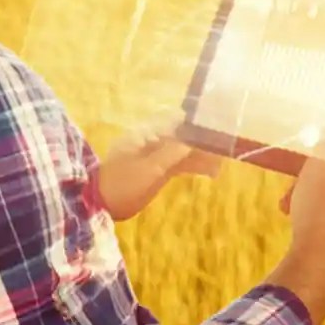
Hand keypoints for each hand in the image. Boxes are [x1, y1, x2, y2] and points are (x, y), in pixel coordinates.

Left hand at [97, 118, 221, 220]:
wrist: (99, 204)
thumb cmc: (122, 184)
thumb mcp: (149, 170)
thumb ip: (172, 152)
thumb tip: (195, 138)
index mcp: (147, 133)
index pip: (178, 121)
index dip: (198, 123)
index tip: (218, 126)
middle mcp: (152, 140)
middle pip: (183, 135)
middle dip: (204, 142)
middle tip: (224, 150)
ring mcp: (153, 154)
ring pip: (183, 150)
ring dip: (202, 156)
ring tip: (221, 166)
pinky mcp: (155, 169)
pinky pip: (179, 163)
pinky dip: (194, 166)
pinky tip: (209, 172)